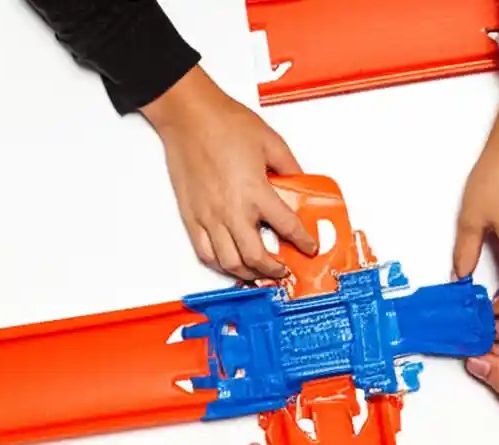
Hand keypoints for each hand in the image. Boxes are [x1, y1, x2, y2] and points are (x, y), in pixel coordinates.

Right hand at [142, 66, 316, 280]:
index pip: (287, 227)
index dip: (303, 241)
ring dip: (248, 273)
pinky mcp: (191, 216)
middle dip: (274, 269)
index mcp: (256, 191)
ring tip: (259, 272)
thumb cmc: (224, 123)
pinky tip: (230, 263)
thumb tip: (300, 184)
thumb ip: (290, 167)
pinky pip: (205, 252)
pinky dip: (220, 265)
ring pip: (229, 262)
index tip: (309, 247)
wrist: (188, 116)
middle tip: (283, 269)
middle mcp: (232, 209)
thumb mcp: (271, 142)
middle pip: (256, 256)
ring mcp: (209, 216)